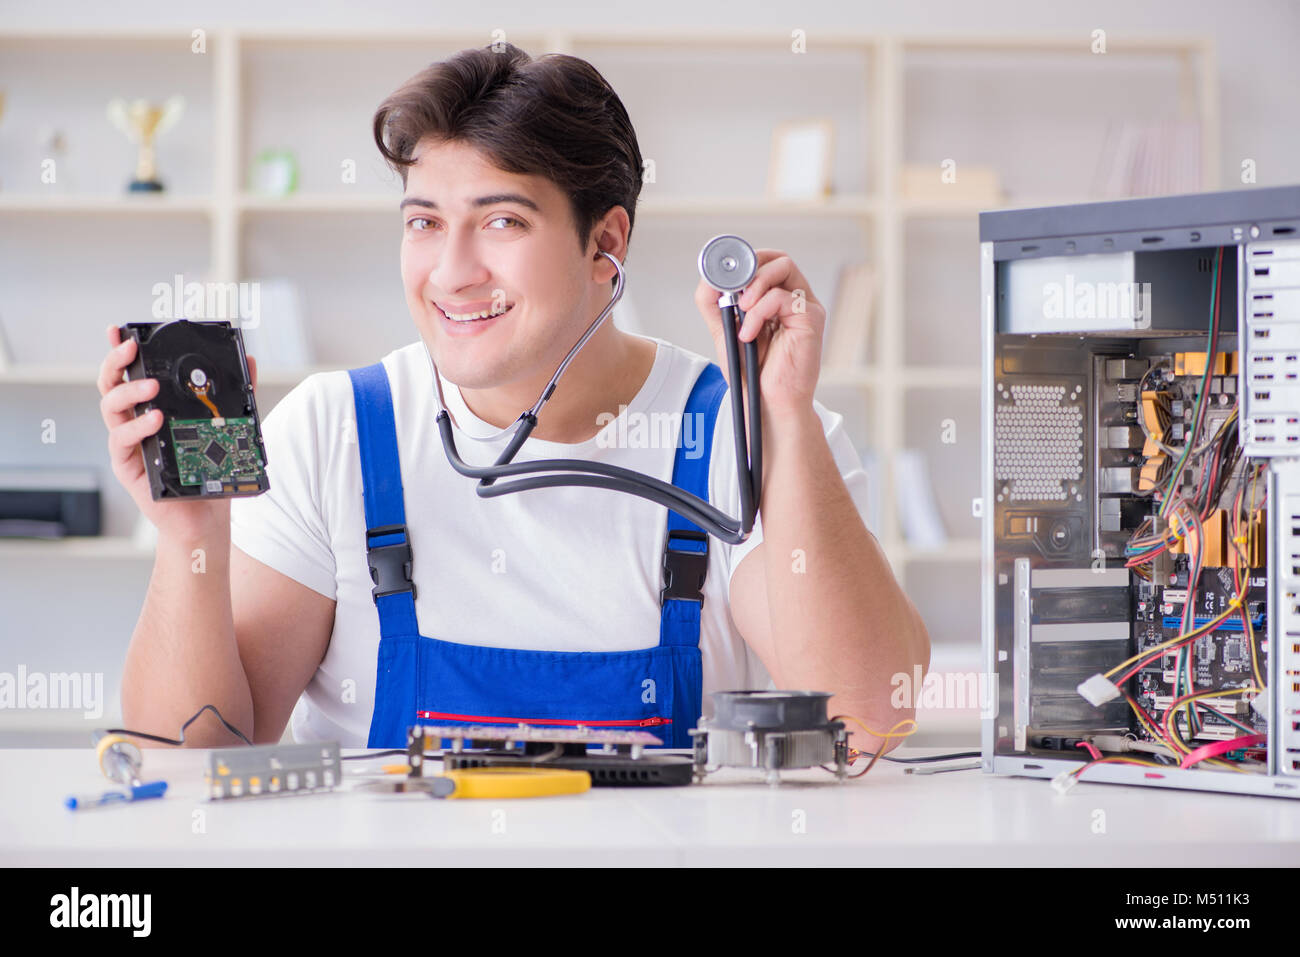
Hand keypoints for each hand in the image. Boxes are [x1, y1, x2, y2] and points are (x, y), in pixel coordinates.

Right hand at [97, 324, 257, 540]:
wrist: (205, 518)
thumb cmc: (208, 471)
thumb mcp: (226, 427)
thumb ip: (236, 394)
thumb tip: (251, 362)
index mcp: (150, 409)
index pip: (131, 374)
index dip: (122, 352)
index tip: (121, 329)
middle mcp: (134, 423)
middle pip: (111, 385)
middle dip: (116, 361)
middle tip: (131, 347)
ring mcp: (129, 445)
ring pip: (111, 409)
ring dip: (129, 392)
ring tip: (151, 386)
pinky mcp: (129, 467)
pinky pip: (122, 442)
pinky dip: (137, 428)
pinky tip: (155, 419)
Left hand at [693, 248, 825, 418]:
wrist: (767, 403)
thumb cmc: (752, 373)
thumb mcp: (724, 331)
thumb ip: (714, 304)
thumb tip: (707, 277)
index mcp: (777, 300)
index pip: (767, 263)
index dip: (746, 260)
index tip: (723, 273)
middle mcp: (794, 299)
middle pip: (778, 258)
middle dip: (750, 266)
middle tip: (733, 287)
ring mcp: (805, 308)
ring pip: (783, 267)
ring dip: (754, 284)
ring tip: (741, 310)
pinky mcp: (811, 319)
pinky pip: (782, 297)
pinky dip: (759, 312)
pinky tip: (748, 335)